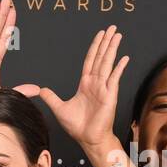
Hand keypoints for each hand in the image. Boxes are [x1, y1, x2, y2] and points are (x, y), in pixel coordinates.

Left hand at [18, 26, 129, 149]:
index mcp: (86, 84)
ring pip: (108, 64)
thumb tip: (41, 89)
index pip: (90, 61)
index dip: (94, 47)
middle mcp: (96, 83)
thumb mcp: (59, 108)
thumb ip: (51, 97)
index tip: (100, 35)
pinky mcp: (110, 95)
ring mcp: (104, 88)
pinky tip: (124, 57)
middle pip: (101, 58)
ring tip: (117, 35)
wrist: (88, 139)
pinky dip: (119, 68)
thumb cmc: (78, 126)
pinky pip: (114, 78)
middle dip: (106, 42)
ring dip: (112, 49)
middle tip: (111, 28)